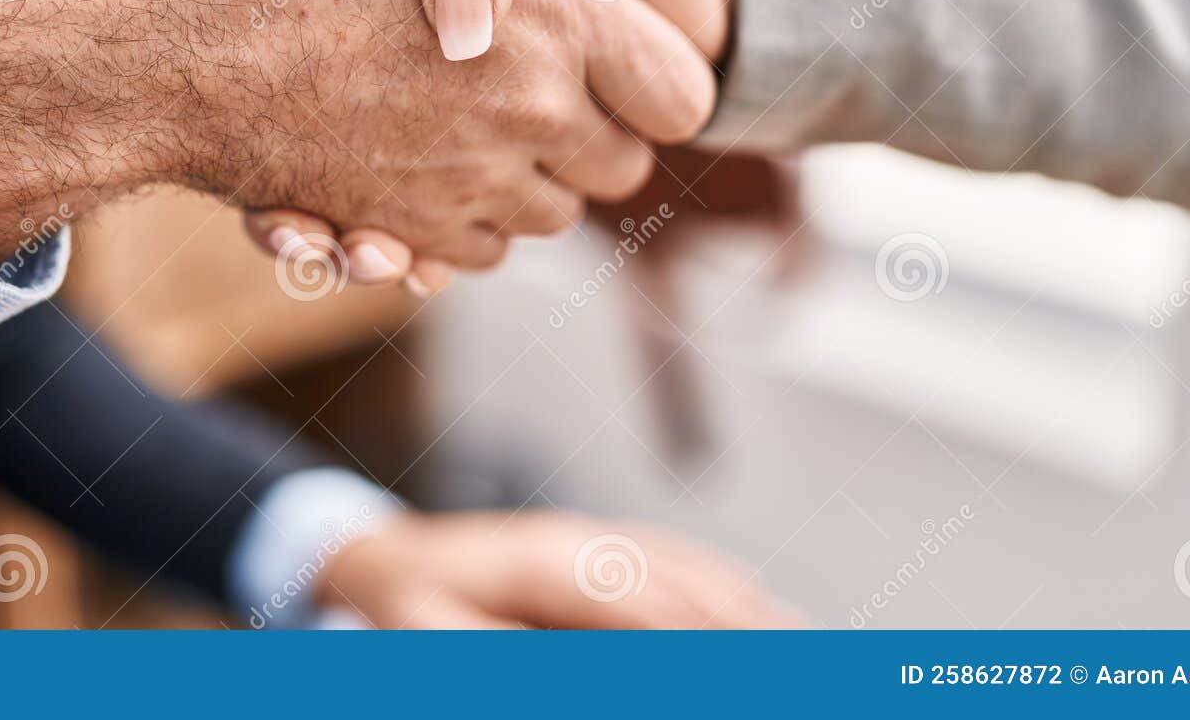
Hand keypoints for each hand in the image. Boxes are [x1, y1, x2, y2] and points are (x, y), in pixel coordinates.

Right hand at [0, 0, 714, 270]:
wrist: (156, 34)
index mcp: (560, 13)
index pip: (680, 92)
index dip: (655, 75)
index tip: (615, 51)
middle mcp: (531, 114)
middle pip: (619, 167)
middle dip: (590, 130)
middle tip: (535, 80)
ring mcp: (469, 187)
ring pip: (548, 216)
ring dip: (525, 177)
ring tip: (462, 112)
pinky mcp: (408, 235)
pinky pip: (477, 252)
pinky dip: (463, 219)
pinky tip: (413, 158)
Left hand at [316, 509, 801, 628]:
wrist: (392, 555)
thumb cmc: (412, 603)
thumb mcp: (433, 637)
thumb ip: (501, 650)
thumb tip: (595, 654)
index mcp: (541, 562)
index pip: (632, 597)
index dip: (686, 628)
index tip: (735, 652)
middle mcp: (579, 539)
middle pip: (674, 579)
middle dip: (734, 621)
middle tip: (790, 648)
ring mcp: (593, 534)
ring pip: (685, 565)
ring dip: (744, 605)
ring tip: (797, 638)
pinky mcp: (600, 542)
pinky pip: (676, 558)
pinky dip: (725, 585)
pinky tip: (763, 609)